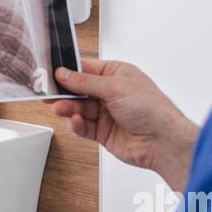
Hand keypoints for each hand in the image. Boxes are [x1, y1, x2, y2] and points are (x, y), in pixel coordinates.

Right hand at [51, 59, 198, 190]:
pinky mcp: (103, 132)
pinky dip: (77, 125)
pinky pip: (84, 126)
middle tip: (49, 94)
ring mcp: (107, 113)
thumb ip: (86, 82)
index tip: (52, 74)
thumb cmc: (153, 110)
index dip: (69, 72)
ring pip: (79, 109)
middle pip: (79, 90)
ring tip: (61, 109)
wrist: (163, 142)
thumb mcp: (116, 88)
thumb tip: (65, 74)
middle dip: (65, 92)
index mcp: (117, 74)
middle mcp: (111, 93)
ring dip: (69, 109)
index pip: (86, 69)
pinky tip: (75, 122)